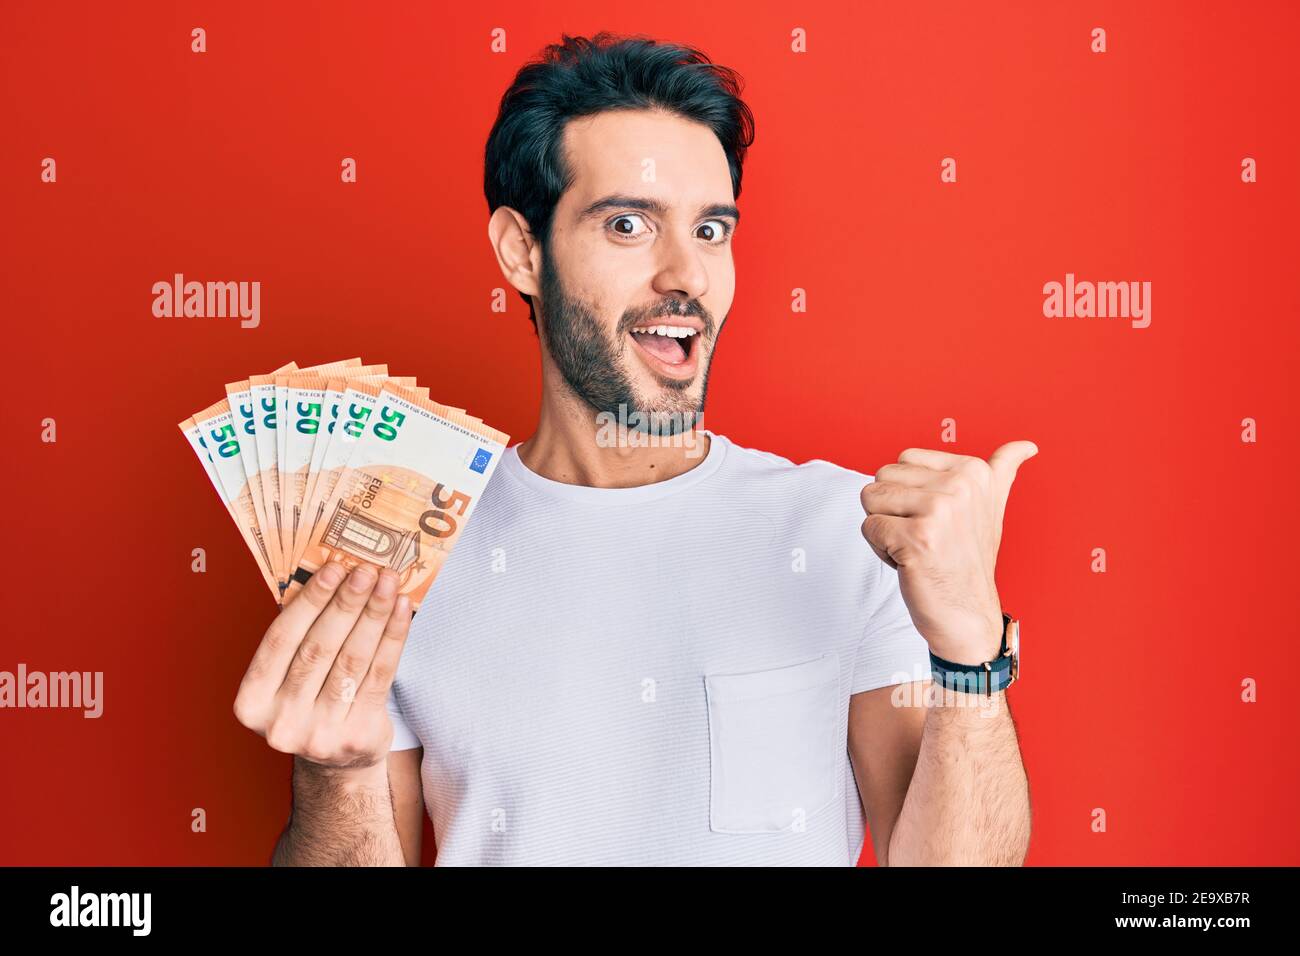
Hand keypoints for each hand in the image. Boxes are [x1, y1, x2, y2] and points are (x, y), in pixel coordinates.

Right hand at [233, 561, 412, 769]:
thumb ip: (300, 636)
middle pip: (319, 648)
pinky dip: (393, 637)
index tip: (333, 569)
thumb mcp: (290, 677)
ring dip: (374, 615)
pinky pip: (379, 676)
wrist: (337, 763)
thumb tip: (332, 576)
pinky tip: (401, 610)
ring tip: (388, 582)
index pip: (281, 641)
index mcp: (252, 702)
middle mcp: (281, 721)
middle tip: (366, 570)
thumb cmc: (312, 701)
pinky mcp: (357, 736)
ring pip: (352, 660)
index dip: (309, 602)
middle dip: (346, 604)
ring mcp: (319, 733)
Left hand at [860, 441, 1036, 664]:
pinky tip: (911, 564)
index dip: (908, 493)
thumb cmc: (969, 560)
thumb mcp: (991, 507)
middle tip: (926, 538)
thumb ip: (1002, 470)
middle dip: (892, 510)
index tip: (937, 520)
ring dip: (884, 529)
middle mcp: (961, 485)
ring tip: (917, 548)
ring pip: (870, 499)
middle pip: (882, 477)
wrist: (968, 616)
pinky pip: (868, 527)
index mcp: (974, 471)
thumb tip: (1028, 445)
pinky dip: (881, 550)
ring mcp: (940, 510)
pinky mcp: (918, 537)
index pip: (902, 460)